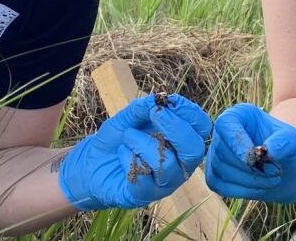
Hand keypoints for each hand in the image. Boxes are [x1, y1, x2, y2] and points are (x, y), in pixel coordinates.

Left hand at [59, 93, 211, 210]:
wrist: (92, 161)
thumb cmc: (119, 136)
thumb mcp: (131, 115)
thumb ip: (146, 106)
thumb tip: (160, 99)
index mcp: (182, 139)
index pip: (202, 127)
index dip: (190, 112)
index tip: (168, 102)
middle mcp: (180, 162)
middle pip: (195, 150)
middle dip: (175, 128)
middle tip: (155, 114)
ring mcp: (165, 181)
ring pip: (168, 163)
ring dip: (143, 143)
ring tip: (128, 136)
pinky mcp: (145, 195)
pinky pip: (145, 178)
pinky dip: (129, 159)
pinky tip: (122, 154)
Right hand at [205, 103, 295, 202]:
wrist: (289, 169)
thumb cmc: (288, 148)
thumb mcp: (293, 141)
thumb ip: (284, 141)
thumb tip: (268, 150)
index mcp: (239, 115)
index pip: (225, 125)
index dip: (236, 144)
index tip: (255, 160)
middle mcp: (223, 132)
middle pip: (222, 151)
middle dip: (250, 168)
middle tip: (276, 173)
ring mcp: (216, 153)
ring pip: (220, 170)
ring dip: (249, 181)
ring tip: (273, 180)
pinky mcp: (215, 174)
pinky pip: (219, 186)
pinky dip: (240, 191)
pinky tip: (259, 188)